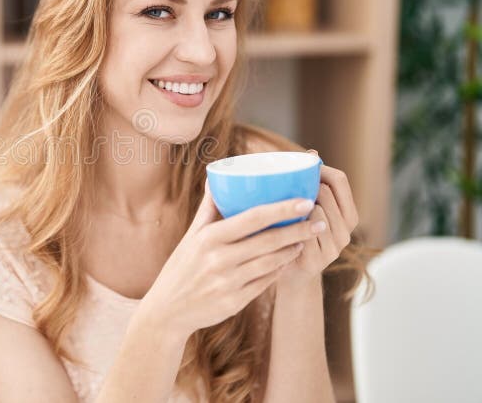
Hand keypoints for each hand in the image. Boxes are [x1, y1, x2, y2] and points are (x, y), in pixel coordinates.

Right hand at [140, 182, 323, 340]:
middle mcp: (219, 259)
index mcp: (209, 237)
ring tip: (306, 239)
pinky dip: (279, 270)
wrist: (168, 310)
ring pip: (271, 262)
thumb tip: (215, 177)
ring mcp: (228, 282)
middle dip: (298, 230)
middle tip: (318, 221)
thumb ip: (208, 208)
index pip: (252, 218)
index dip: (281, 209)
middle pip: (268, 241)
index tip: (305, 201)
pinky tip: (288, 260)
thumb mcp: (191, 236)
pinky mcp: (235, 302)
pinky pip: (265, 282)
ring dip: (292, 250)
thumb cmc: (182, 266)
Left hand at [276, 149, 360, 290]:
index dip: (322, 170)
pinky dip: (291, 225)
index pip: (341, 181)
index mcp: (348, 215)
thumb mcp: (307, 210)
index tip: (301, 167)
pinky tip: (279, 224)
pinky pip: (302, 233)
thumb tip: (311, 153)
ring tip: (282, 205)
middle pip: (327, 194)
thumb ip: (311, 186)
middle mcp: (346, 232)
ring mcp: (333, 248)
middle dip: (306, 187)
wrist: (289, 275)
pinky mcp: (316, 261)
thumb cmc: (295, 233)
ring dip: (298, 206)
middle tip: (285, 185)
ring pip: (316, 213)